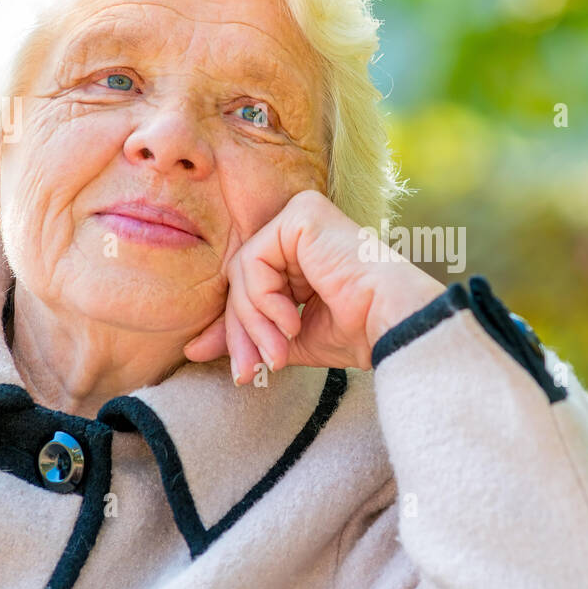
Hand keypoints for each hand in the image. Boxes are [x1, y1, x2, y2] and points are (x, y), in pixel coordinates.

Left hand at [183, 190, 447, 382]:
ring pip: (242, 273)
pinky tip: (293, 320)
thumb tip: (194, 348)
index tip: (240, 371)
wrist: (394, 324)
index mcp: (302, 251)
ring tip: (280, 351)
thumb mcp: (290, 337)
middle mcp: (300, 227)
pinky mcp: (300, 216)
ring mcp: (300, 216)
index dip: (238, 329)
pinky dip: (264, 300)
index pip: (249, 285)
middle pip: (241, 279)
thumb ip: (248, 334)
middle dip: (242, 332)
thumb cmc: (358, 331)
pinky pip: (254, 262)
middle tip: (250, 372)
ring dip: (254, 322)